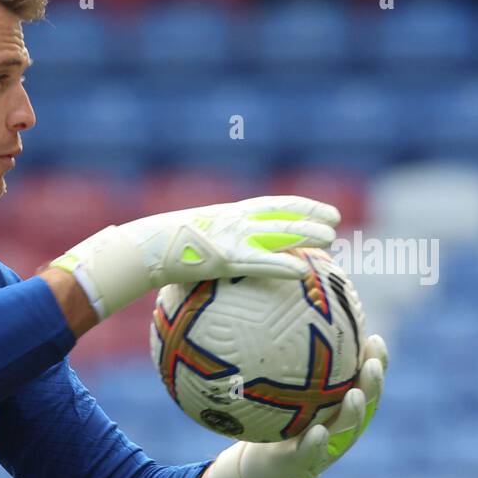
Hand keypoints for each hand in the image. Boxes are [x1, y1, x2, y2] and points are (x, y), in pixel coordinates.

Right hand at [49, 195, 339, 320]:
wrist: (143, 249)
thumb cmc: (158, 254)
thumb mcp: (185, 249)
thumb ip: (205, 256)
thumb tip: (207, 271)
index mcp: (227, 214)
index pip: (270, 204)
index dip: (298, 205)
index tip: (322, 209)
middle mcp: (234, 220)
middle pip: (281, 214)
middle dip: (310, 215)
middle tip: (335, 222)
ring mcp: (232, 237)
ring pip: (278, 232)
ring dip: (307, 234)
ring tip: (332, 239)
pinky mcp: (227, 258)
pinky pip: (263, 262)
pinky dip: (285, 265)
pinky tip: (305, 273)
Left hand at [204, 335, 387, 477]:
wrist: (258, 467)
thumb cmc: (274, 422)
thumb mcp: (284, 390)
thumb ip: (291, 362)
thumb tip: (285, 316)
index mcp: (340, 407)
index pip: (365, 382)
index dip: (376, 363)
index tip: (375, 339)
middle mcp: (340, 428)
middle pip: (364, 405)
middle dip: (372, 385)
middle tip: (373, 365)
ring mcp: (324, 448)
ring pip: (345, 430)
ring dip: (351, 412)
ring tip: (353, 395)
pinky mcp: (301, 465)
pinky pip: (310, 454)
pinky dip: (317, 444)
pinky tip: (319, 432)